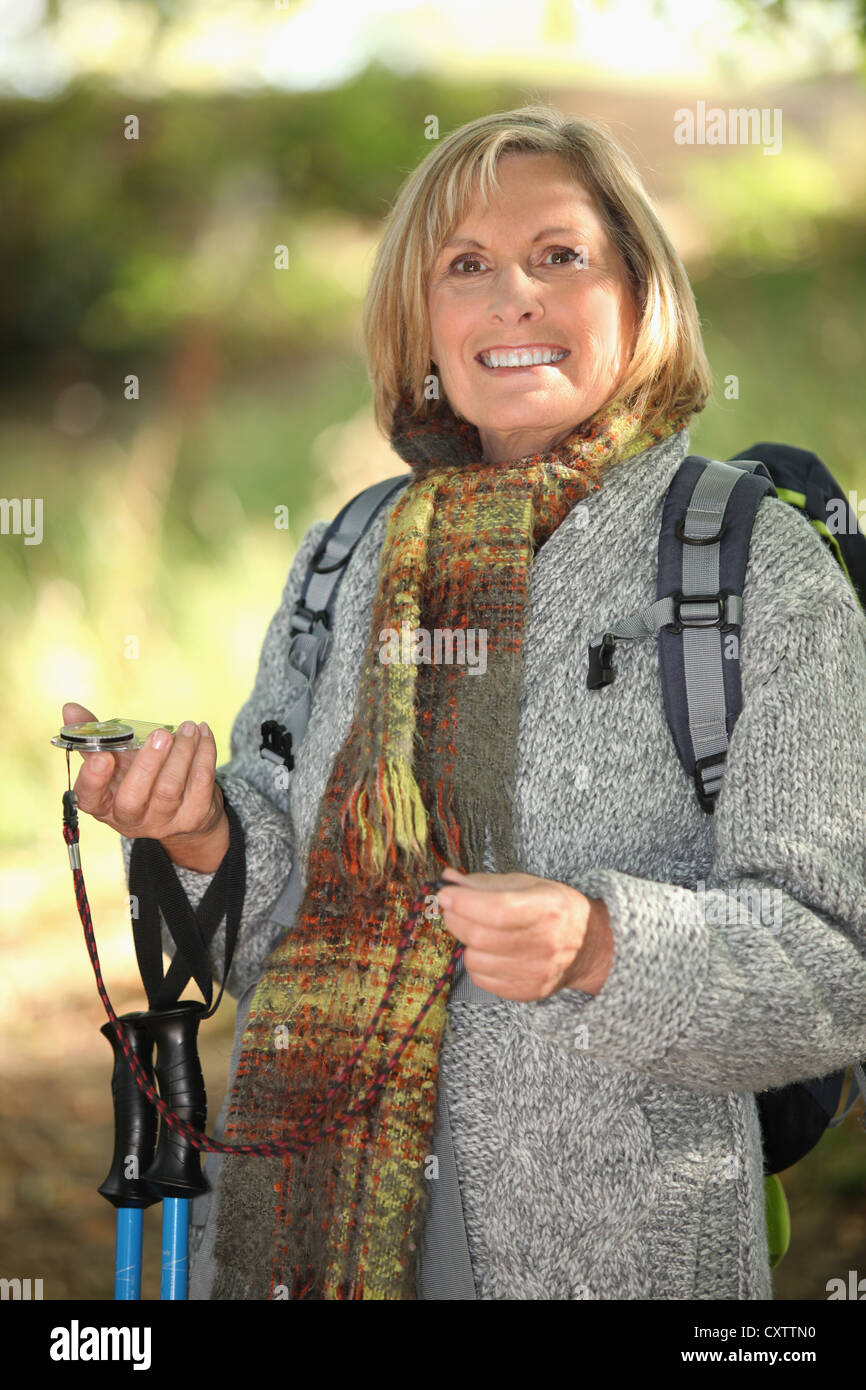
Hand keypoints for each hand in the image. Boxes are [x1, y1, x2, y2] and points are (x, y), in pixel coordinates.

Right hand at [61, 701, 225, 845]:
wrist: (184, 810)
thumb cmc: (139, 778)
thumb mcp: (116, 759)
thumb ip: (94, 735)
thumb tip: (70, 708)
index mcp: (104, 804)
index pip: (90, 798)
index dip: (94, 780)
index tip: (102, 756)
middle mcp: (131, 818)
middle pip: (134, 798)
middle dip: (147, 764)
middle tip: (161, 734)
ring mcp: (163, 821)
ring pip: (170, 788)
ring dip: (182, 752)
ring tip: (188, 727)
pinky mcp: (194, 816)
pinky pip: (200, 783)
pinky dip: (204, 754)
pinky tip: (203, 734)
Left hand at [435, 868, 609, 1001]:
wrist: (589, 945)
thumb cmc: (554, 909)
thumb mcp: (528, 885)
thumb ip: (485, 883)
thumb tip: (448, 880)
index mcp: (547, 908)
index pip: (497, 909)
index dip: (465, 902)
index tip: (446, 894)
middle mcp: (544, 943)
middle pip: (479, 936)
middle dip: (456, 919)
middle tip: (454, 909)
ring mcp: (536, 972)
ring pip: (474, 959)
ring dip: (467, 942)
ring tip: (479, 931)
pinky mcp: (528, 992)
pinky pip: (481, 979)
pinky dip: (477, 963)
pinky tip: (490, 951)